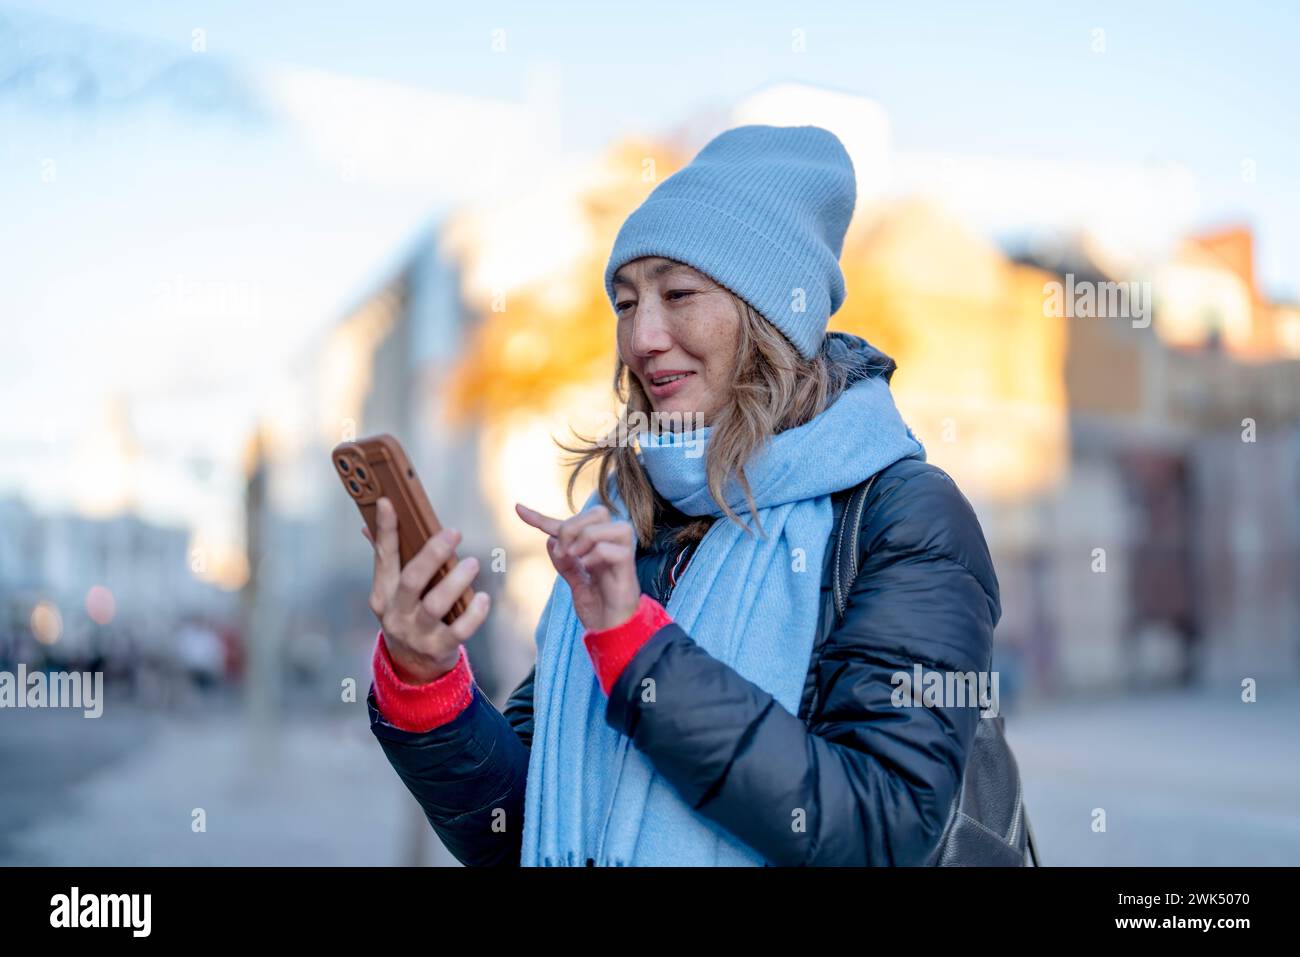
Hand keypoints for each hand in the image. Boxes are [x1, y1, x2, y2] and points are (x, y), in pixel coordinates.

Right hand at [363, 497, 490, 682]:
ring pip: (436, 604)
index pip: (382, 557)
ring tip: (473, 563)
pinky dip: (474, 613)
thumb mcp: (393, 593)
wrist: (413, 667)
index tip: (388, 502)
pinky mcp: (439, 648)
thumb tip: (368, 524)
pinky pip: (460, 630)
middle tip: (454, 532)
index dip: (385, 529)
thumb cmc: (408, 616)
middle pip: (412, 580)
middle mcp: (396, 613)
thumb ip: (387, 560)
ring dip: (456, 581)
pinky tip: (483, 598)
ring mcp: (416, 633)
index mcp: (382, 594)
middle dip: (432, 554)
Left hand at [515, 502, 640, 632]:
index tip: (518, 510)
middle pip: (596, 512)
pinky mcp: (628, 565)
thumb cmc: (599, 607)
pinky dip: (593, 555)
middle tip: (563, 553)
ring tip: (576, 559)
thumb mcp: (574, 582)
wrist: (614, 630)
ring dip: (582, 538)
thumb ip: (564, 562)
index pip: (571, 522)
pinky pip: (609, 547)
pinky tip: (588, 568)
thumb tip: (550, 540)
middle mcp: (612, 544)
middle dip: (570, 527)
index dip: (542, 517)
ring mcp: (621, 552)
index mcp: (599, 545)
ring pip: (601, 523)